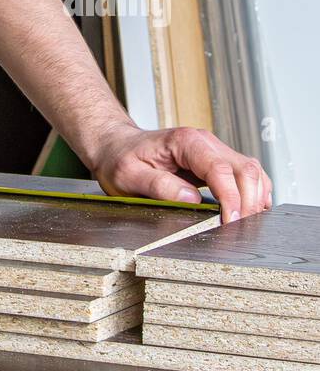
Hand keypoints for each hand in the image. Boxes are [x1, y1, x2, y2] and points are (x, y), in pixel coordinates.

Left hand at [89, 124, 271, 223]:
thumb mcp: (128, 175)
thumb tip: (191, 199)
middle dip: (248, 200)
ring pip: (251, 171)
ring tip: (246, 223)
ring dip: (255, 197)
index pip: (219, 169)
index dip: (230, 197)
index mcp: (185, 142)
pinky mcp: (215, 163)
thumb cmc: (120, 158)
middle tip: (241, 228)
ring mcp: (213, 152)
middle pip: (245, 169)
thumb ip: (159, 185)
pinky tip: (247, 211)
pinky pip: (244, 176)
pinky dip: (252, 193)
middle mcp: (205, 143)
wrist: (116, 147)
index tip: (230, 221)